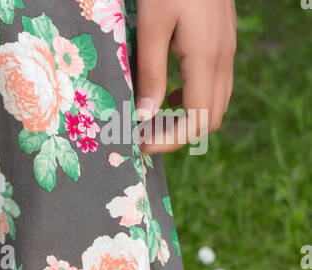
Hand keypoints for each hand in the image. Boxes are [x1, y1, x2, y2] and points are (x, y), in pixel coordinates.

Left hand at [135, 0, 236, 154]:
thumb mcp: (151, 24)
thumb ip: (151, 72)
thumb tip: (146, 116)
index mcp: (206, 57)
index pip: (197, 120)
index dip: (170, 141)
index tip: (142, 145)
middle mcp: (223, 57)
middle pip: (211, 118)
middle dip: (179, 135)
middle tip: (145, 135)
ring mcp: (227, 48)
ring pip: (217, 102)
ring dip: (188, 118)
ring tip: (154, 118)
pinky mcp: (224, 39)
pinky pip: (216, 83)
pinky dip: (194, 98)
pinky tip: (169, 92)